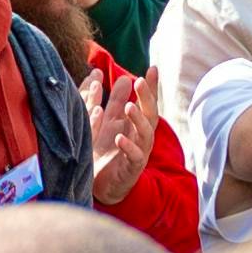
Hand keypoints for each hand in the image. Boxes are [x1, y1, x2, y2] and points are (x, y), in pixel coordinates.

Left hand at [86, 62, 161, 205]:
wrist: (99, 185)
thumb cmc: (105, 152)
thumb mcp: (109, 122)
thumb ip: (115, 101)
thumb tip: (125, 77)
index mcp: (136, 125)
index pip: (147, 102)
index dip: (151, 86)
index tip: (153, 68)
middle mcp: (141, 137)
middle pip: (151, 114)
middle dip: (147, 97)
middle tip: (139, 81)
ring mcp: (139, 153)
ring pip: (145, 134)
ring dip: (138, 119)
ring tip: (129, 107)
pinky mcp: (131, 170)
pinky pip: (134, 157)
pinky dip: (128, 146)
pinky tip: (119, 138)